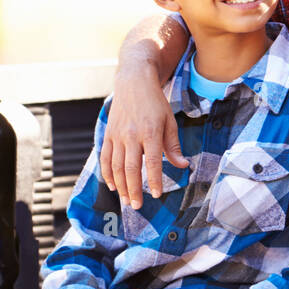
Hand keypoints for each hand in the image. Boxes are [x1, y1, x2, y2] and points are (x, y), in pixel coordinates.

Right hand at [102, 67, 187, 209]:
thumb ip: (173, 146)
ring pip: (115, 166)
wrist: (133, 82)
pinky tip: (112, 185)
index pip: (152, 162)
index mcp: (150, 132)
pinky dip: (107, 173)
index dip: (153, 180)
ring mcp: (117, 135)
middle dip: (133, 189)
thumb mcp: (170, 121)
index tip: (156, 194)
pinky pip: (105, 157)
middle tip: (137, 206)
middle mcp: (131, 135)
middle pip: (130, 168)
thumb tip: (183, 166)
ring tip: (126, 200)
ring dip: (120, 185)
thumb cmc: (155, 103)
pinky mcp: (108, 134)